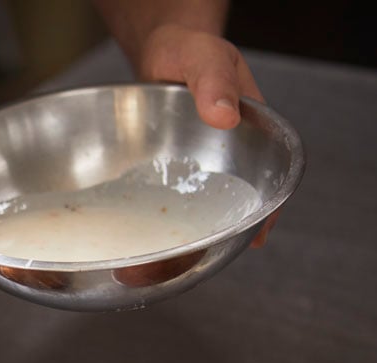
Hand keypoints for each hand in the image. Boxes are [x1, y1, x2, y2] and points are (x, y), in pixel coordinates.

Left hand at [136, 24, 274, 245]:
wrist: (160, 52)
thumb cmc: (190, 52)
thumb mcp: (205, 57)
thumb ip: (213, 82)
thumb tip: (224, 116)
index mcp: (252, 135)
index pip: (269, 180)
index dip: (266, 211)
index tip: (257, 235)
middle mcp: (225, 159)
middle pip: (232, 205)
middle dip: (219, 234)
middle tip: (195, 259)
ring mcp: (194, 168)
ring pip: (196, 209)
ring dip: (184, 234)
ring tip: (161, 264)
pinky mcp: (165, 171)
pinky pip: (162, 198)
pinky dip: (153, 218)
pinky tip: (139, 237)